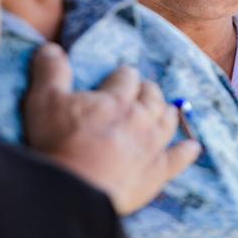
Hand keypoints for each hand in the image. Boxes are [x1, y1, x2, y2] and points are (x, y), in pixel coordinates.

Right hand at [22, 43, 200, 215]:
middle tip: (143, 90)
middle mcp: (141, 119)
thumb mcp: (44, 101)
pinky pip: (179, 159)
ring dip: (167, 113)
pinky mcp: (157, 173)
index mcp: (117, 99)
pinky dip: (187, 151)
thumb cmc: (59, 144)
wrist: (76, 190)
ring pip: (168, 122)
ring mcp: (152, 146)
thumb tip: (51, 47)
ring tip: (166, 109)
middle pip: (152, 97)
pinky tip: (193, 147)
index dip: (124, 75)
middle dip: (148, 91)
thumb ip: (51, 72)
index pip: (127, 78)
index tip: (121, 75)